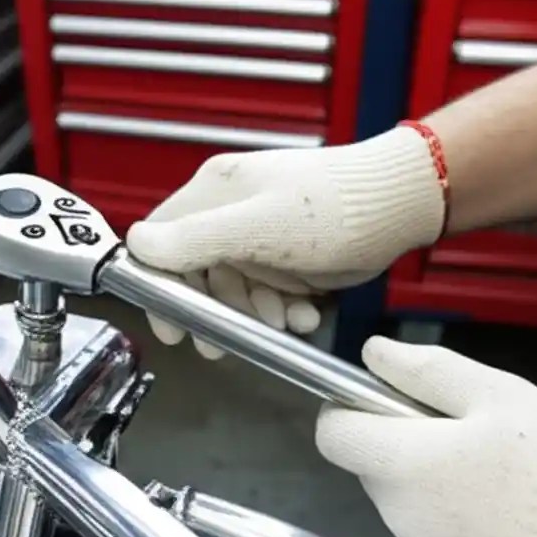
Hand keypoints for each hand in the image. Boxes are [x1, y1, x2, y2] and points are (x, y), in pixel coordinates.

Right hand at [126, 128, 444, 358]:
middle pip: (197, 274)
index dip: (159, 285)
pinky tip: (305, 316)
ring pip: (234, 292)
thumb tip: (137, 244)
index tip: (171, 324)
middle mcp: (232, 213)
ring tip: (283, 321)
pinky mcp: (287, 258)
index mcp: (215, 192)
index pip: (161, 240)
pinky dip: (283, 312)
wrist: (399, 206)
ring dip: (254, 316)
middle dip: (213, 311)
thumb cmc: (335, 206)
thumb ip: (196, 238)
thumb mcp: (259, 226)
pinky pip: (268, 295)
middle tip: (219, 343)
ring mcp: (260, 236)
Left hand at [317, 337, 536, 536]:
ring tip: (505, 473)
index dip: (351, 408)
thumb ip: (427, 371)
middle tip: (476, 430)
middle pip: (374, 465)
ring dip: (436, 479)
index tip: (388, 398)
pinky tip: (513, 511)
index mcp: (404, 465)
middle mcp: (402, 517)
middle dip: (408, 441)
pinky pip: (438, 535)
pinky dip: (460, 517)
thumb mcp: (501, 395)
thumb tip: (375, 353)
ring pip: (407, 500)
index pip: (333, 435)